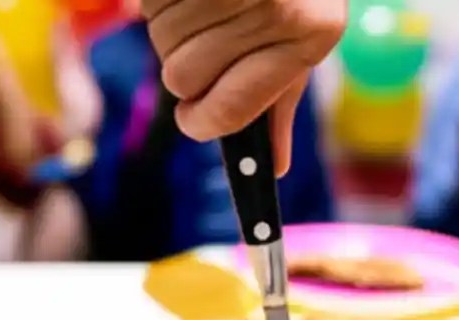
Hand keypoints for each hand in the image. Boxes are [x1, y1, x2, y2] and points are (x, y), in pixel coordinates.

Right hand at [141, 0, 345, 173]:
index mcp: (310, 37)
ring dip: (170, 24)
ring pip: (161, 38)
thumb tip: (276, 164)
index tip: (193, 118)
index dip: (199, 122)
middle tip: (206, 34)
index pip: (227, 113)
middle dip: (184, 62)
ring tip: (203, 0)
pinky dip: (156, 0)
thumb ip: (280, 100)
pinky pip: (148, 5)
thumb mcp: (303, 38)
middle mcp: (278, 9)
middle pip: (181, 77)